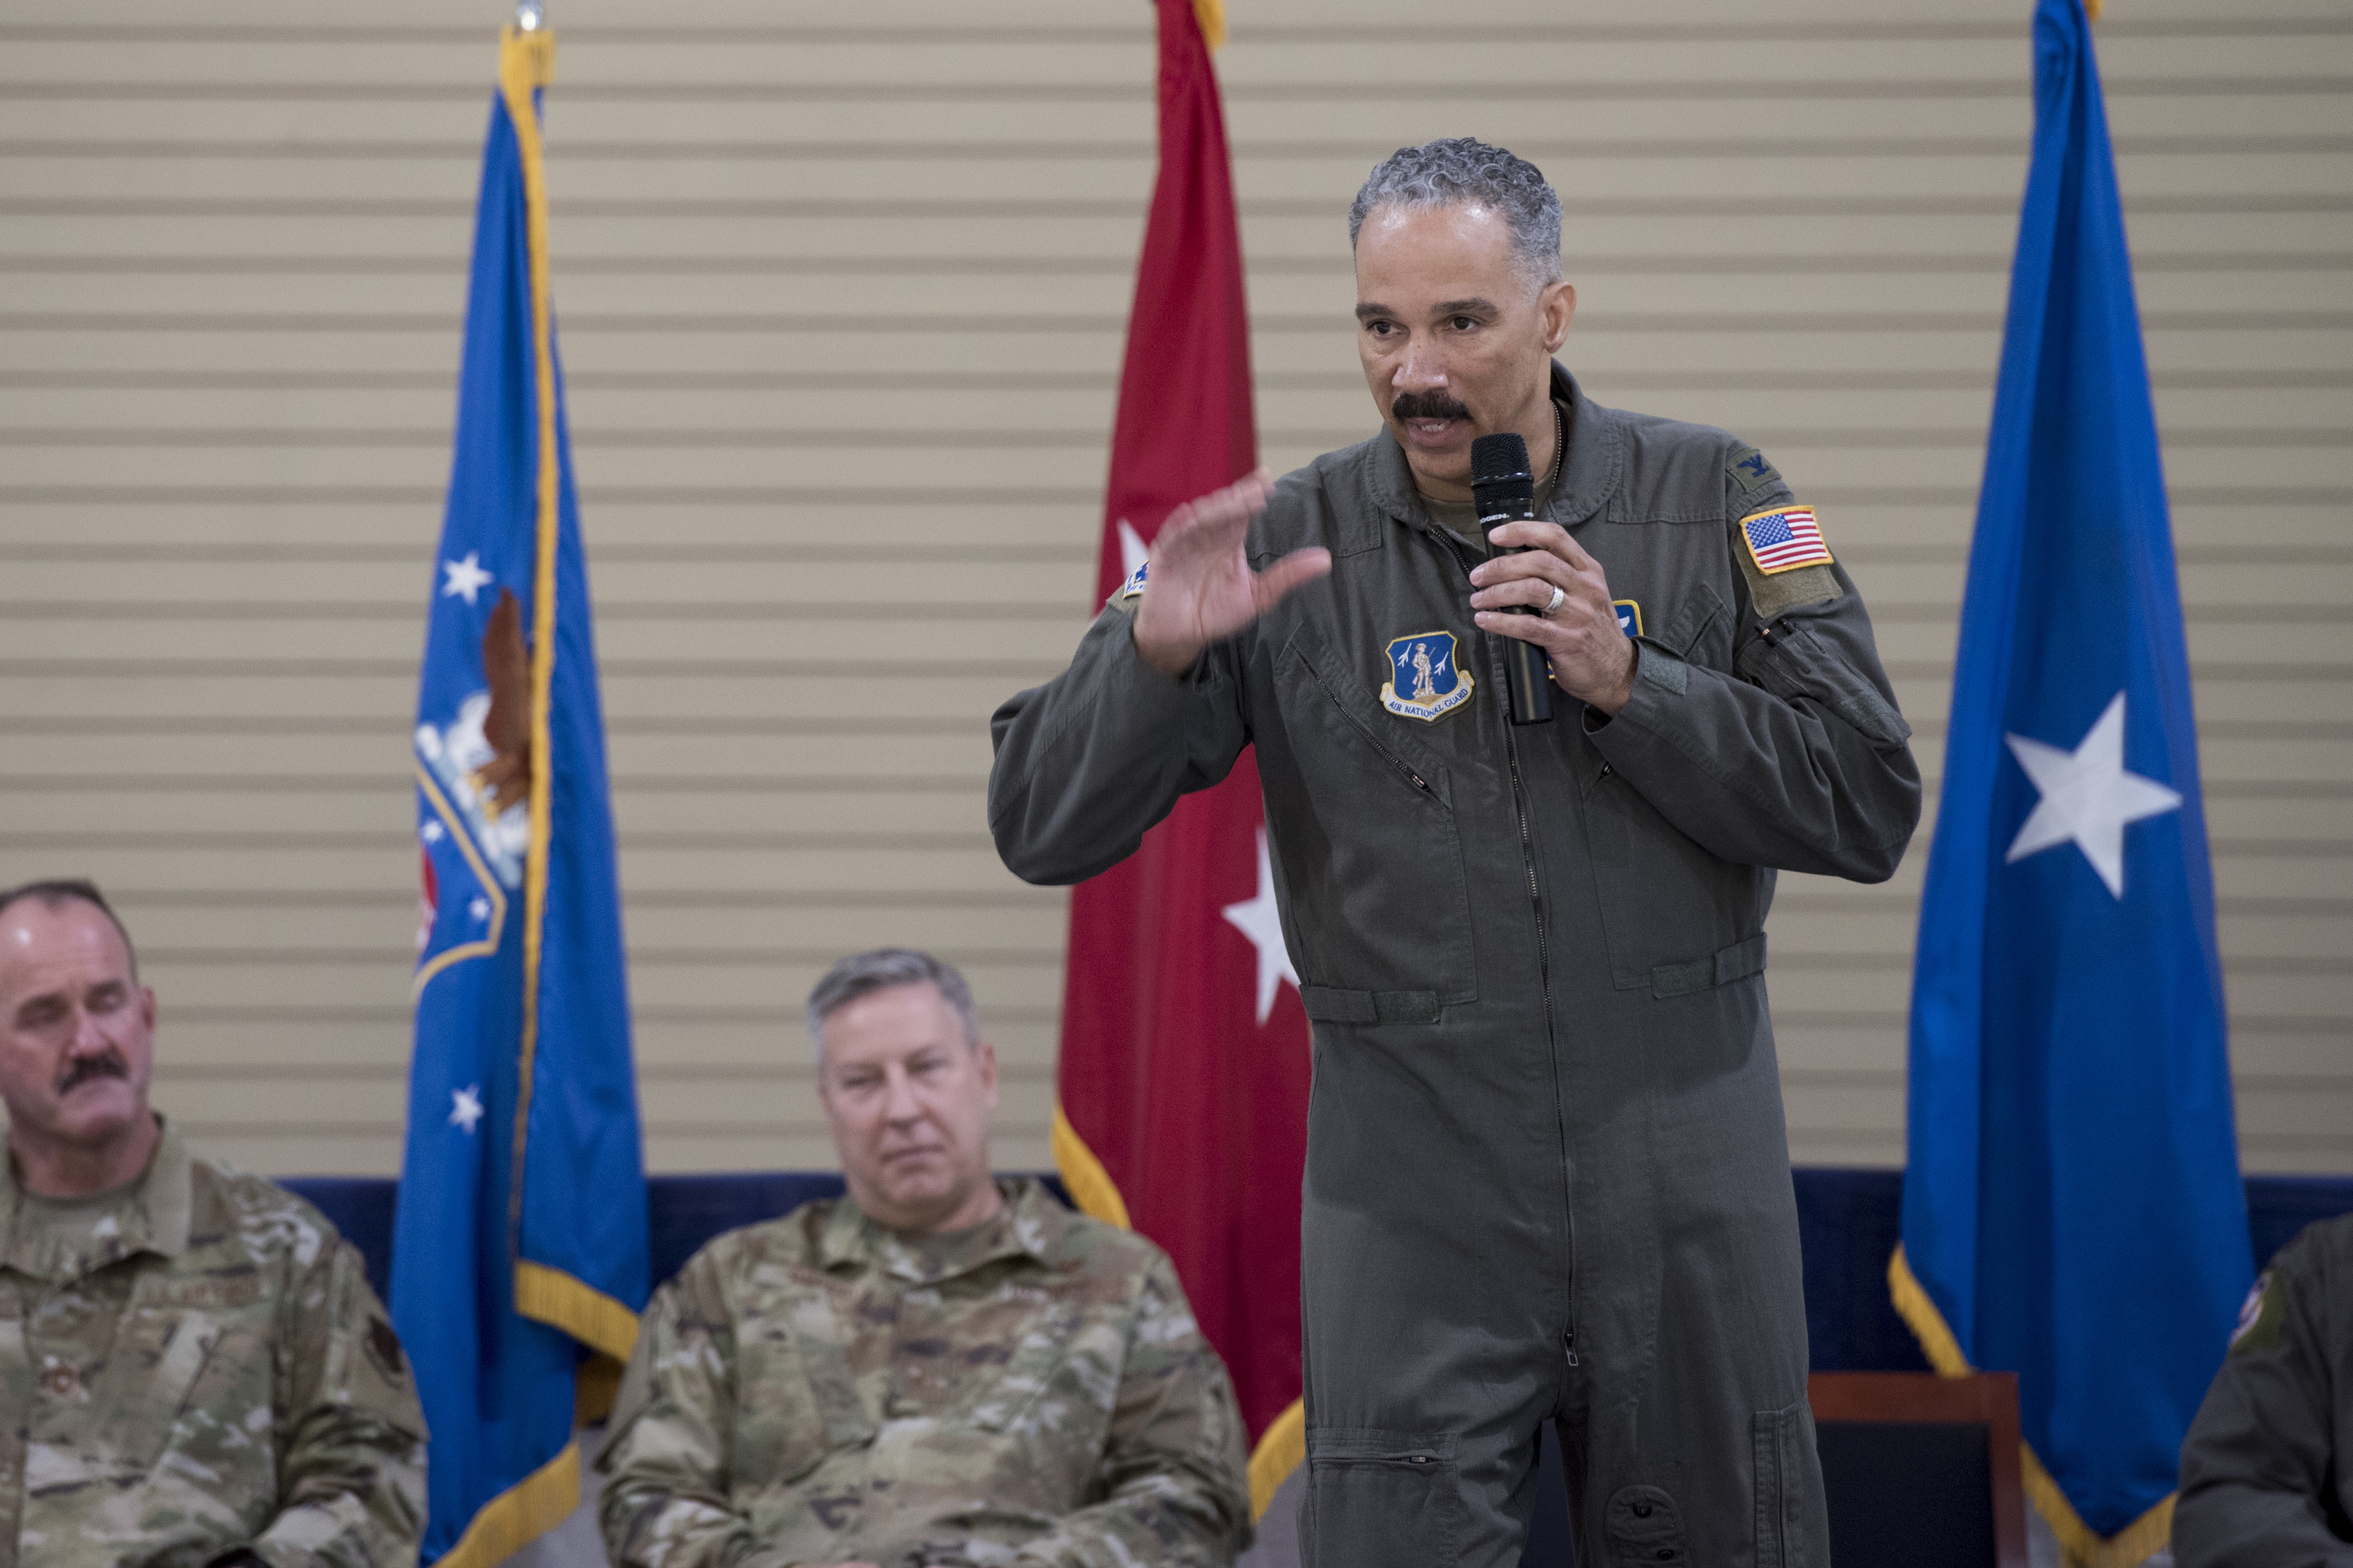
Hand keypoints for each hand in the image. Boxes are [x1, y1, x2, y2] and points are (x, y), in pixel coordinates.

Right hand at [1130, 471, 1332, 675]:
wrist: (1182, 637)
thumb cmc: (1215, 612)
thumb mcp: (1258, 596)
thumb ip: (1287, 576)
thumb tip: (1326, 559)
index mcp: (1229, 541)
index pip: (1243, 512)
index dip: (1253, 496)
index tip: (1269, 483)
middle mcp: (1207, 537)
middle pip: (1222, 511)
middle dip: (1238, 500)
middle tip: (1257, 490)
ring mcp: (1184, 545)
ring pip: (1199, 520)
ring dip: (1214, 510)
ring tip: (1233, 501)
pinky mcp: (1164, 559)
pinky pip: (1170, 538)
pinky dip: (1179, 527)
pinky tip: (1190, 515)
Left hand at [1469, 520, 1637, 712]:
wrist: (1617, 670)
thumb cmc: (1593, 630)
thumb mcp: (1585, 594)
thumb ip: (1559, 577)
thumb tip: (1512, 565)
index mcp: (1588, 570)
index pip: (1555, 537)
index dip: (1522, 531)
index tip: (1496, 536)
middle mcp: (1585, 587)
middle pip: (1538, 561)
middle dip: (1501, 566)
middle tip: (1478, 576)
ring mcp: (1578, 613)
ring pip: (1532, 589)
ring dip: (1497, 592)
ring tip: (1478, 599)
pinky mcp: (1567, 640)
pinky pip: (1528, 626)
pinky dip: (1501, 621)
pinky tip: (1485, 620)